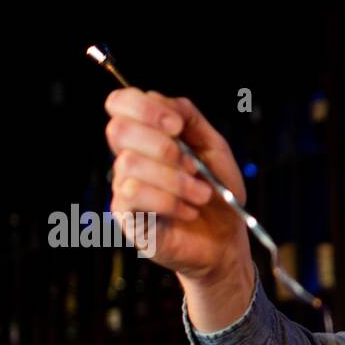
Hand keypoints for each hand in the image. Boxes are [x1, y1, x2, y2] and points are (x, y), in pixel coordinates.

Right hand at [104, 88, 253, 329]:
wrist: (225, 240)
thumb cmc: (219, 194)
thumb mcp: (213, 149)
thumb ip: (191, 120)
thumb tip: (167, 104)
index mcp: (148, 136)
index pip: (121, 103)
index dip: (145, 107)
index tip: (177, 126)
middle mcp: (129, 157)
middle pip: (118, 129)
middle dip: (161, 144)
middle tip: (193, 165)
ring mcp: (124, 187)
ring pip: (130, 164)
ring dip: (175, 179)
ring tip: (201, 195)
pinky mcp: (127, 216)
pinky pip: (135, 194)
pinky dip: (169, 201)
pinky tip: (189, 211)